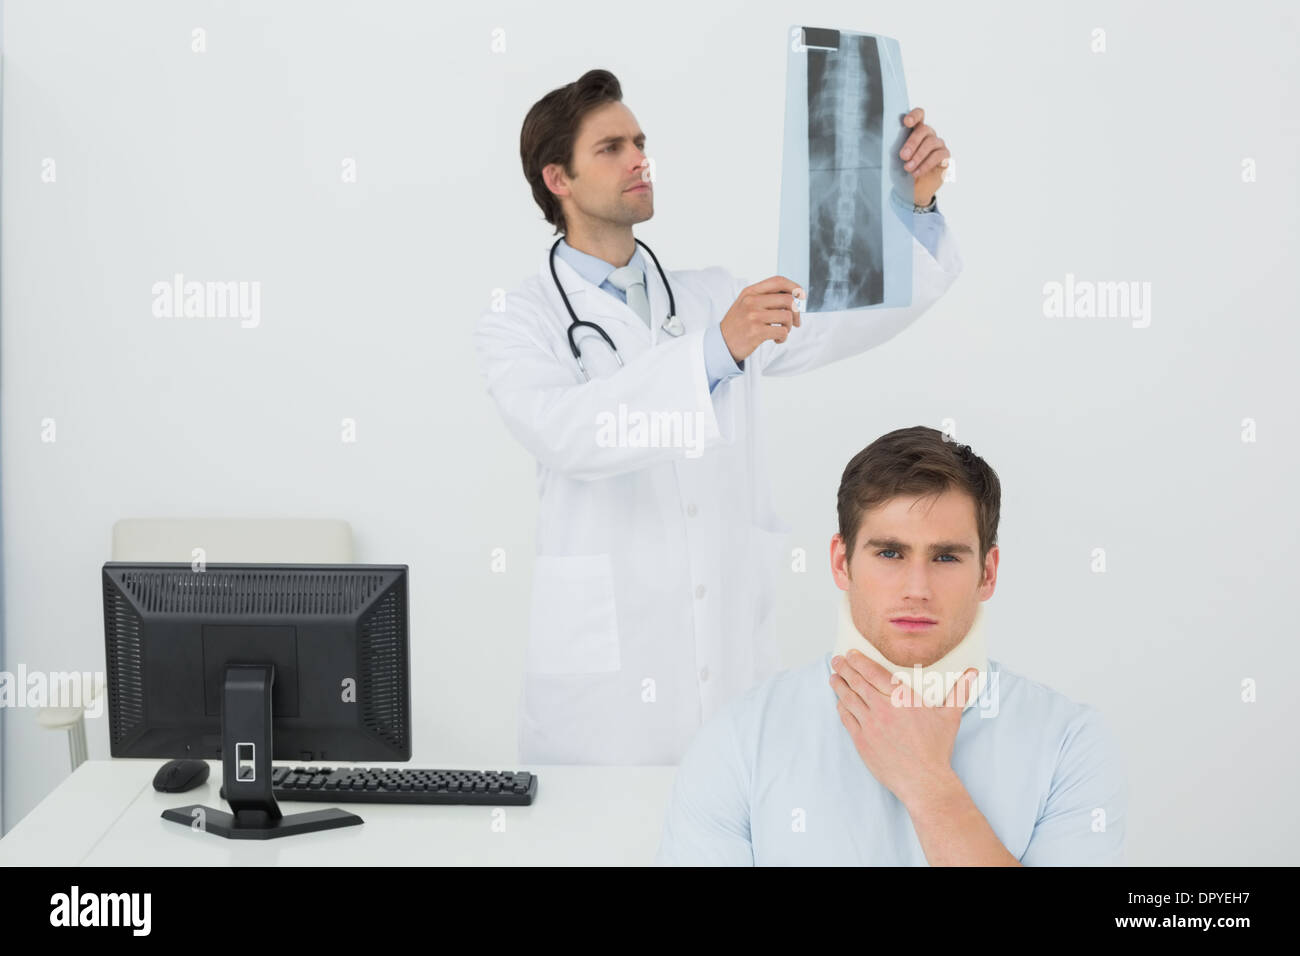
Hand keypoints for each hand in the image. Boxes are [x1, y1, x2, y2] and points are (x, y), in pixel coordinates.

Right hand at [719, 276, 804, 362]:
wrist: (721, 344)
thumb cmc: (738, 325)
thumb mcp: (746, 304)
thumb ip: (764, 297)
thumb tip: (792, 297)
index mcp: (750, 292)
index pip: (778, 281)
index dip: (794, 287)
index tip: (801, 296)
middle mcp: (751, 301)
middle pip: (787, 300)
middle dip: (796, 312)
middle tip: (795, 322)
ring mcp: (753, 316)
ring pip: (787, 316)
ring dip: (789, 327)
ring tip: (781, 331)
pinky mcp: (756, 331)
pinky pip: (782, 331)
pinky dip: (783, 337)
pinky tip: (776, 339)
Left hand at [830, 650, 977, 806]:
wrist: (923, 780)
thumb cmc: (937, 748)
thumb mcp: (950, 716)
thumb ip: (959, 691)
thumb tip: (973, 672)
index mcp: (902, 698)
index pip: (874, 672)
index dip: (859, 661)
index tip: (851, 653)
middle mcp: (882, 708)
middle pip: (857, 682)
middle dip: (844, 669)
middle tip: (836, 660)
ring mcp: (870, 725)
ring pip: (848, 699)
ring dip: (839, 686)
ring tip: (834, 677)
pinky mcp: (862, 741)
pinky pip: (846, 718)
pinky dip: (841, 707)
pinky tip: (840, 702)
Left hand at [899, 107, 950, 206]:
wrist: (911, 190)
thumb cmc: (902, 170)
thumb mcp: (895, 158)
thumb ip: (897, 146)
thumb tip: (898, 137)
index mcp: (915, 130)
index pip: (919, 115)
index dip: (914, 115)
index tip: (906, 122)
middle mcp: (929, 134)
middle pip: (924, 129)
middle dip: (912, 142)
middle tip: (903, 156)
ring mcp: (938, 144)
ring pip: (931, 143)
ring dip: (918, 156)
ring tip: (908, 168)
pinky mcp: (945, 156)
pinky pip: (938, 156)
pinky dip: (926, 165)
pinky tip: (916, 173)